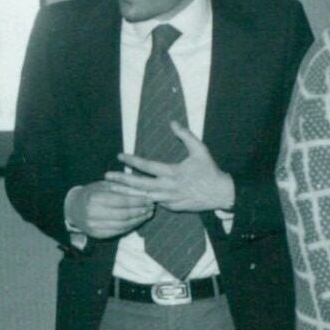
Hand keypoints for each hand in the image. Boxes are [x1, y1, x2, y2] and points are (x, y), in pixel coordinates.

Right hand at [67, 181, 154, 238]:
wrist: (73, 208)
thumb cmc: (92, 193)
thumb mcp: (104, 185)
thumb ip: (123, 187)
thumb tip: (144, 192)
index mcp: (95, 198)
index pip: (122, 201)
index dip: (138, 201)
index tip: (150, 199)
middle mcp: (93, 213)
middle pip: (125, 214)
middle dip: (141, 211)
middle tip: (152, 207)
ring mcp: (94, 225)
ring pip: (124, 224)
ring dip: (139, 220)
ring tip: (148, 214)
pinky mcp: (98, 234)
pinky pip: (119, 231)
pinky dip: (131, 226)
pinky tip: (138, 221)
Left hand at [108, 124, 234, 211]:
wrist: (222, 194)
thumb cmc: (210, 171)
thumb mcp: (201, 150)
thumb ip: (186, 136)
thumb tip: (173, 122)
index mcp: (174, 172)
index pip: (148, 166)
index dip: (133, 160)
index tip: (120, 156)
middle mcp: (169, 187)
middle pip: (140, 184)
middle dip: (122, 180)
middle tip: (107, 176)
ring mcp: (171, 199)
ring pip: (144, 197)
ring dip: (127, 193)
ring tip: (112, 189)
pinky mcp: (174, 207)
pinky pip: (155, 203)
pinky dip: (142, 200)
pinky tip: (131, 197)